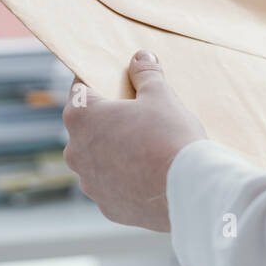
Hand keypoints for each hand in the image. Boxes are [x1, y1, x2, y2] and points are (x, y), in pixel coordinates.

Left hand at [61, 51, 207, 231]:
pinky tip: (148, 174)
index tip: (112, 80)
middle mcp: (76, 151)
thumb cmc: (170, 137)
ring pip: (98, 159)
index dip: (97, 82)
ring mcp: (90, 183)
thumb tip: (140, 58)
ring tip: (144, 147)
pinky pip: (112, 186)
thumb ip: (146, 73)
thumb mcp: (160, 95)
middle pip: (87, 126)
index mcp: (81, 117)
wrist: (189, 191)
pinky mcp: (107, 207)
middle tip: (135, 114)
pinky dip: (125, 179)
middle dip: (107, 119)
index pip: (80, 89)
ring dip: (114, 151)